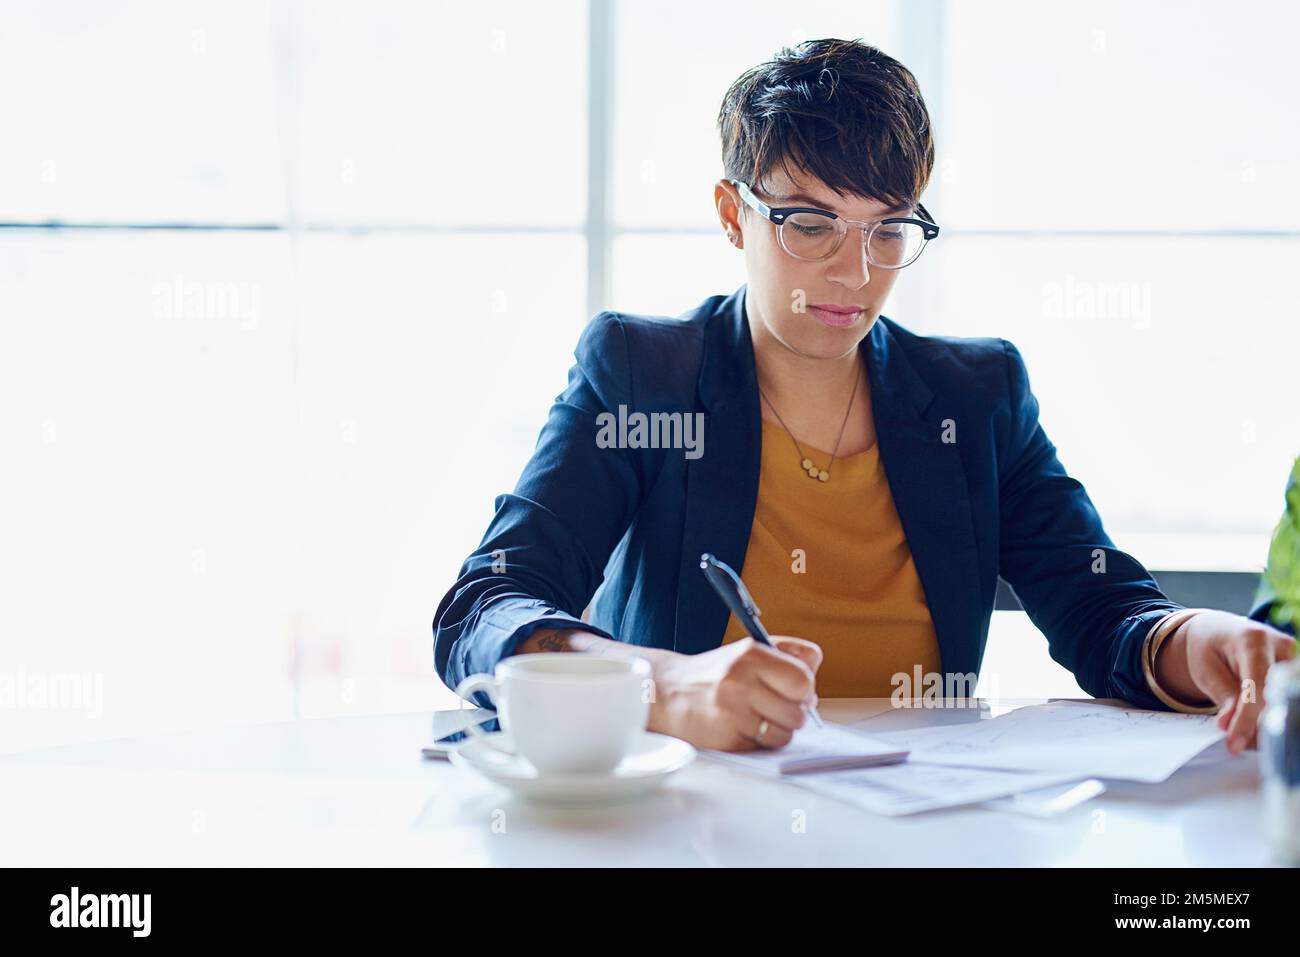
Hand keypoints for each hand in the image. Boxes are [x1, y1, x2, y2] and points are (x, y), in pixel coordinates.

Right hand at [647, 635, 822, 751]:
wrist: (667, 693)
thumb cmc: (715, 675)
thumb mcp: (748, 652)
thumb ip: (788, 656)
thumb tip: (813, 685)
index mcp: (750, 654)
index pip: (802, 680)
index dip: (804, 690)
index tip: (794, 691)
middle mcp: (740, 681)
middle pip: (798, 711)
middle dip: (793, 713)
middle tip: (775, 707)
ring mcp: (732, 712)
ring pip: (784, 734)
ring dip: (777, 730)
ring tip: (759, 719)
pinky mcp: (726, 739)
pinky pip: (764, 748)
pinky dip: (759, 742)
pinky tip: (743, 728)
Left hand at [1153, 610, 1296, 753]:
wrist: (1219, 631)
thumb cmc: (1210, 647)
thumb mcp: (1206, 668)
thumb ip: (1223, 696)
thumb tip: (1229, 727)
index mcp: (1252, 640)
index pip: (1257, 684)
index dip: (1247, 718)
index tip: (1235, 743)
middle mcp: (1282, 646)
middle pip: (1280, 696)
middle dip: (1261, 727)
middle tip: (1240, 746)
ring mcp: (1295, 659)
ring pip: (1290, 701)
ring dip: (1271, 727)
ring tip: (1246, 740)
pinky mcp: (1297, 674)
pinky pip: (1291, 701)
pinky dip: (1277, 720)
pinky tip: (1259, 733)